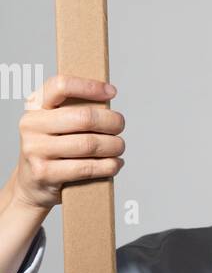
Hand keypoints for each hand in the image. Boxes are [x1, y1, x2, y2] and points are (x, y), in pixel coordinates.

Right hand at [10, 75, 124, 213]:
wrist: (31, 186)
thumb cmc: (52, 151)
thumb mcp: (54, 125)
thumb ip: (75, 111)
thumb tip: (109, 98)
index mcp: (34, 106)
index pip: (61, 85)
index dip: (89, 86)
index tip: (111, 92)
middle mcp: (31, 125)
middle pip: (83, 117)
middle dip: (111, 122)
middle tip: (120, 126)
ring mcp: (35, 150)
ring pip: (89, 144)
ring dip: (113, 146)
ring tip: (119, 147)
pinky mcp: (44, 173)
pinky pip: (86, 167)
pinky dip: (108, 166)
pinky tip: (115, 164)